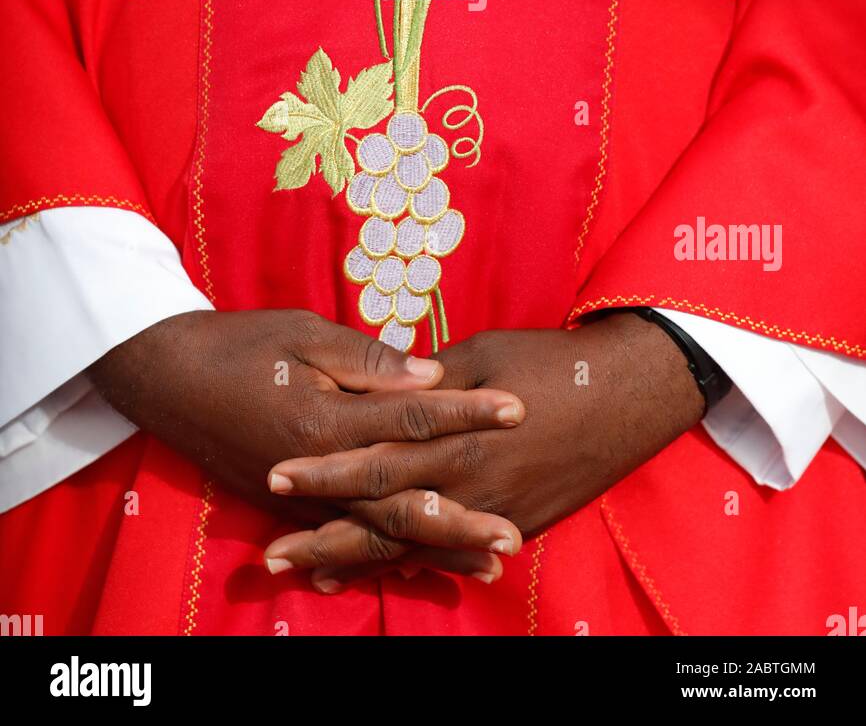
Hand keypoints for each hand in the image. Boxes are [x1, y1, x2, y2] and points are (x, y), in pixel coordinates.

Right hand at [90, 308, 524, 580]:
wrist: (166, 377)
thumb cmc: (240, 343)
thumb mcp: (305, 333)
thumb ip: (369, 360)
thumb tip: (430, 373)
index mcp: (328, 418)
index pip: (414, 418)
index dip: (469, 412)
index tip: (518, 410)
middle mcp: (319, 470)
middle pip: (403, 499)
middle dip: (462, 518)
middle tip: (513, 535)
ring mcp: (302, 495)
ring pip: (377, 531)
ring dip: (432, 550)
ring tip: (483, 565)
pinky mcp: (288, 504)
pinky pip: (343, 537)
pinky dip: (380, 557)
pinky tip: (412, 567)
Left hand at [263, 312, 704, 590]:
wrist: (623, 396)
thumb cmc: (547, 362)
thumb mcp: (480, 353)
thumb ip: (427, 382)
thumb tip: (380, 392)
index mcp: (454, 436)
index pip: (373, 461)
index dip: (323, 472)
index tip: (275, 475)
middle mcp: (468, 485)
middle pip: (383, 518)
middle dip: (324, 538)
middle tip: (272, 558)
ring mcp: (492, 512)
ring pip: (414, 547)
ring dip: (360, 561)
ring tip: (311, 576)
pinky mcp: (516, 524)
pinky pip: (453, 552)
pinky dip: (415, 565)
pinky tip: (384, 572)